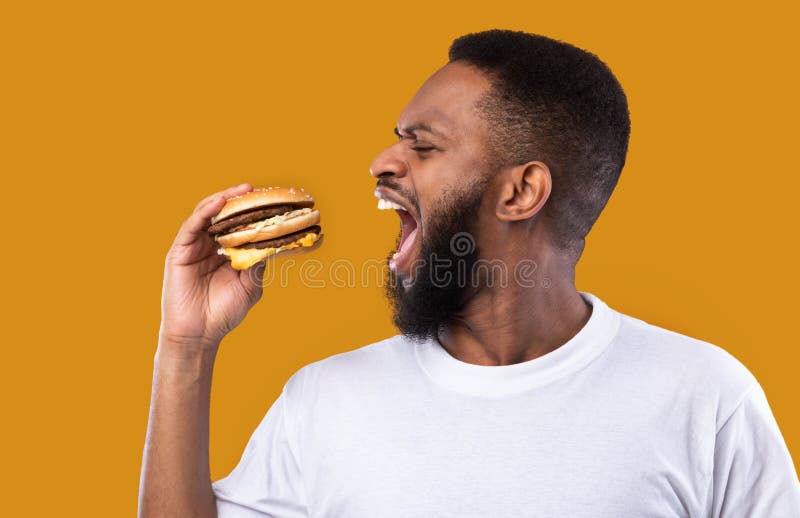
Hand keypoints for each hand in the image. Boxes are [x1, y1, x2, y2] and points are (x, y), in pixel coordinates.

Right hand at [159, 183, 262, 349]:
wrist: (199, 335)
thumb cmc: (223, 313)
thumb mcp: (250, 286)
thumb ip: (258, 263)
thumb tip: (273, 242)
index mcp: (225, 254)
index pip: (237, 226)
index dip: (251, 213)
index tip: (269, 203)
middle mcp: (208, 247)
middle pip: (222, 216)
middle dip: (238, 201)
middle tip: (255, 190)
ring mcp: (193, 248)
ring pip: (206, 216)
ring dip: (223, 200)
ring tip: (240, 191)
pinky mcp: (179, 252)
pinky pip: (191, 226)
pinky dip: (205, 212)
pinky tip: (219, 204)